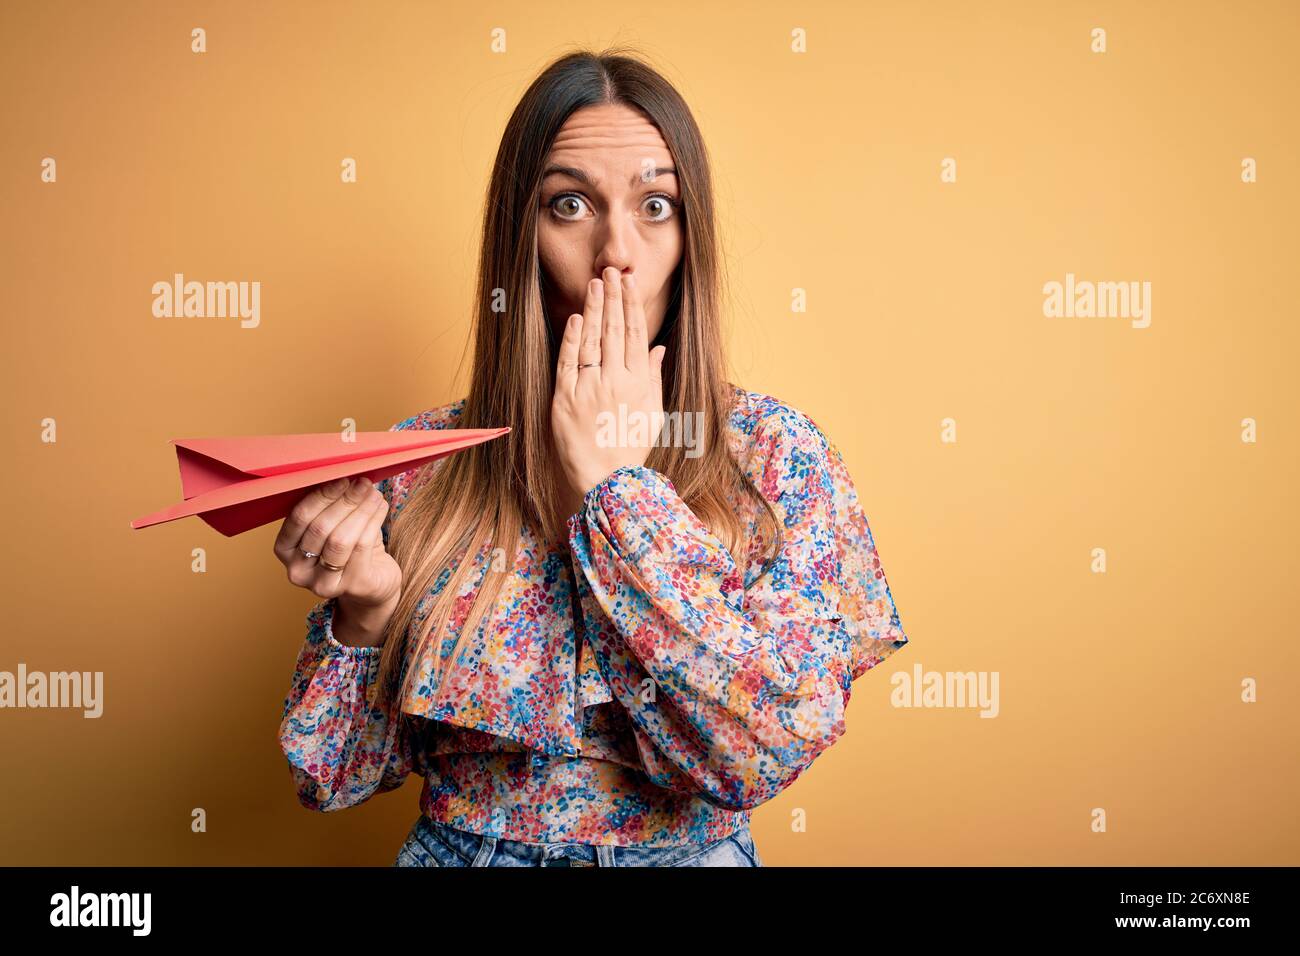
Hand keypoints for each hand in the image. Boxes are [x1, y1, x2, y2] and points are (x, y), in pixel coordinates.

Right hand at [273, 477, 402, 641]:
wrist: (373, 583)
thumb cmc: (350, 548)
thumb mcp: (334, 524)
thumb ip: (331, 503)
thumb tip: (345, 470)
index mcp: (285, 549)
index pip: (298, 518)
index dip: (321, 495)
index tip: (341, 477)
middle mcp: (297, 570)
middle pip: (320, 527)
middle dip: (343, 501)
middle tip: (361, 483)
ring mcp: (322, 583)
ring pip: (340, 539)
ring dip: (360, 510)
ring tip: (373, 493)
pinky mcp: (351, 586)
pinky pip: (361, 547)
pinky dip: (373, 521)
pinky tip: (380, 507)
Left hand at [552, 266, 667, 498]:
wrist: (607, 479)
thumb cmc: (631, 448)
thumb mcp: (653, 414)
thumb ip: (654, 377)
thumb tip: (659, 348)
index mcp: (638, 383)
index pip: (635, 335)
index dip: (632, 305)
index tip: (628, 283)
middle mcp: (615, 382)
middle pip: (614, 331)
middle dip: (613, 298)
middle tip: (610, 271)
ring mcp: (589, 389)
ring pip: (592, 341)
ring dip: (594, 310)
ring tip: (595, 284)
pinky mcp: (565, 400)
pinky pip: (569, 364)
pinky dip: (573, 340)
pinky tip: (576, 318)